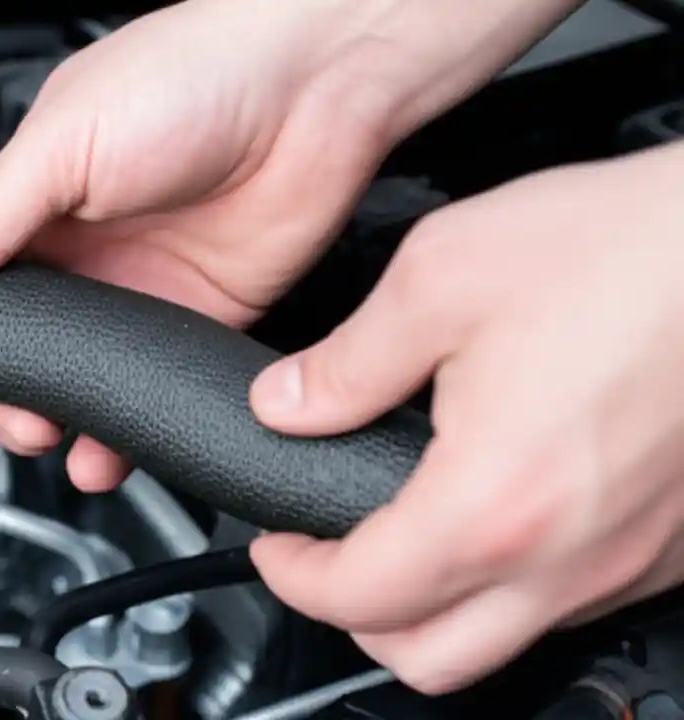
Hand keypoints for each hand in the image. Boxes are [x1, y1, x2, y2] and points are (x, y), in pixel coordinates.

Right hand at [0, 0, 581, 489]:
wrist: (315, 84)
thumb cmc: (190, 75)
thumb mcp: (61, 141)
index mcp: (38, 200)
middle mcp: (87, 248)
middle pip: (28, 343)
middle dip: (4, 390)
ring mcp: (143, 286)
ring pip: (87, 376)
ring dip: (62, 417)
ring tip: (46, 436)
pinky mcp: (203, 314)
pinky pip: (157, 386)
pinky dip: (133, 426)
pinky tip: (111, 446)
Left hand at [249, 139, 683, 694]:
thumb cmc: (627, 248)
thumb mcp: (441, 278)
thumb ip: (346, 362)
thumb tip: (285, 403)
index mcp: (492, 501)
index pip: (358, 596)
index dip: (291, 577)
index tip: (274, 544)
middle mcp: (569, 555)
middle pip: (428, 658)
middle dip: (353, 616)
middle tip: (323, 554)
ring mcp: (632, 558)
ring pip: (504, 642)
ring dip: (432, 609)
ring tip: (399, 537)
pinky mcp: (673, 543)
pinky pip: (572, 604)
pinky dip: (509, 586)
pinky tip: (493, 517)